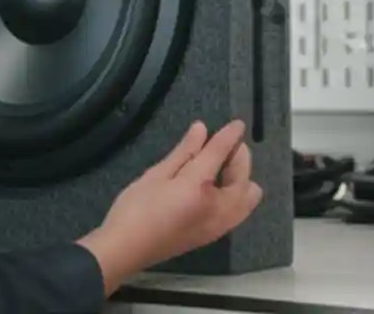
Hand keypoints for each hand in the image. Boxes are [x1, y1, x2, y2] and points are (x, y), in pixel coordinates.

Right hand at [77, 120, 262, 294]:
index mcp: (201, 188)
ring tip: (222, 167)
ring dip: (241, 180)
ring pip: (247, 199)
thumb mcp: (156, 175)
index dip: (230, 136)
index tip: (238, 123)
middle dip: (239, 159)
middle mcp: (219, 208)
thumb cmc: (136, 209)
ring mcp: (219, 226)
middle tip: (224, 146)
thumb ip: (184, 152)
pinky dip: (236, 195)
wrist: (127, 249)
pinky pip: (238, 212)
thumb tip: (201, 129)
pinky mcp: (214, 235)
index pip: (221, 154)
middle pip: (244, 179)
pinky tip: (216, 187)